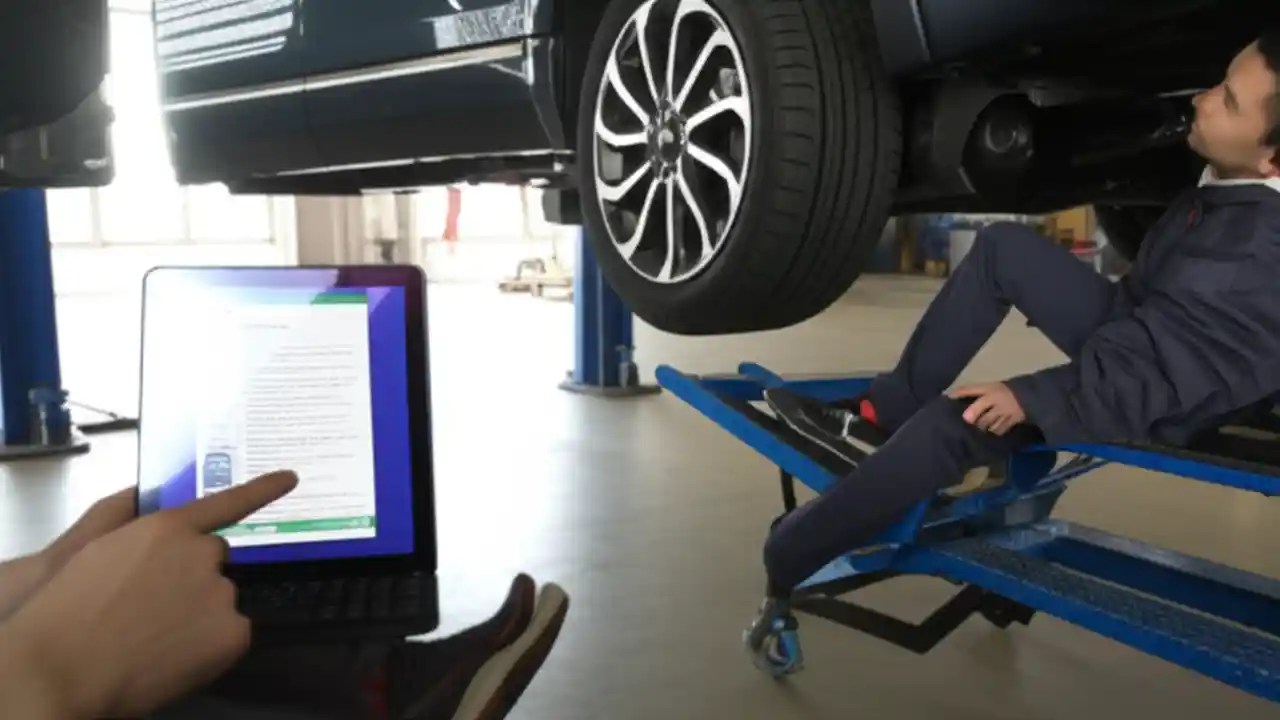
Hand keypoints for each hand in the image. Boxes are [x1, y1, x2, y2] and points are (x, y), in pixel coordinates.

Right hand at [0, 470, 297, 718]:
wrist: (63, 668)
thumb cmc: (67, 611)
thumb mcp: (99, 551)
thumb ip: (141, 536)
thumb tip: (164, 535)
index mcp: (168, 529)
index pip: (226, 503)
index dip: (262, 490)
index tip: (291, 478)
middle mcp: (204, 554)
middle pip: (215, 560)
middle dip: (194, 577)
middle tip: (154, 608)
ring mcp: (223, 593)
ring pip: (220, 600)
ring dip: (199, 614)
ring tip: (152, 639)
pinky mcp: (234, 633)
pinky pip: (230, 635)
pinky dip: (211, 648)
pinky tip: (176, 659)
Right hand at [948, 382, 1026, 435]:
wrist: (1034, 401)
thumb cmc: (1008, 396)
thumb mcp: (989, 398)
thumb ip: (976, 408)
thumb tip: (965, 419)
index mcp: (984, 390)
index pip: (966, 391)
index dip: (956, 395)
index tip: (944, 402)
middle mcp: (991, 398)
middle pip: (976, 407)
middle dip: (969, 415)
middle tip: (957, 425)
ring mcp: (1001, 408)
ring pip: (987, 417)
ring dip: (983, 424)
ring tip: (972, 434)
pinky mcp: (1010, 417)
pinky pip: (1000, 424)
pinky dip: (996, 429)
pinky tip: (989, 436)